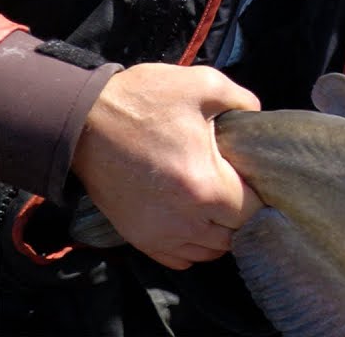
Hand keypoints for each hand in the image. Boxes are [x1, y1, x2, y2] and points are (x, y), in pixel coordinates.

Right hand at [71, 64, 263, 269]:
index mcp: (207, 186)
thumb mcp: (203, 84)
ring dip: (220, 233)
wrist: (82, 121)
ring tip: (219, 206)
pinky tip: (195, 221)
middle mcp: (185, 220)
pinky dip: (193, 247)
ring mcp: (159, 234)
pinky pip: (179, 259)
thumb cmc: (143, 101)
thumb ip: (242, 100)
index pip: (254, 214)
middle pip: (234, 237)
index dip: (262, 198)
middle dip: (243, 216)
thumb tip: (257, 115)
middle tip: (240, 190)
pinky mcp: (138, 237)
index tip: (257, 180)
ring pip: (209, 253)